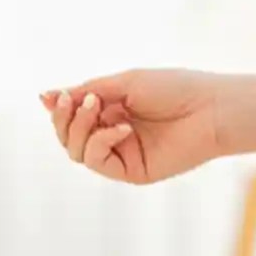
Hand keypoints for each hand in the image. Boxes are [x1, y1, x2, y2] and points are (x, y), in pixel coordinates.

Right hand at [41, 69, 227, 184]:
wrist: (210, 108)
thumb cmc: (174, 88)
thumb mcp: (123, 83)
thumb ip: (86, 92)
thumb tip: (45, 96)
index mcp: (112, 111)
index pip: (72, 116)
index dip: (59, 108)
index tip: (53, 96)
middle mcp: (113, 134)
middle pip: (68, 136)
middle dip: (64, 118)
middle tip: (73, 100)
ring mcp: (121, 155)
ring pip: (76, 151)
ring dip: (78, 128)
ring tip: (96, 108)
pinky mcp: (131, 172)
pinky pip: (97, 160)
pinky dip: (100, 141)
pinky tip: (122, 127)